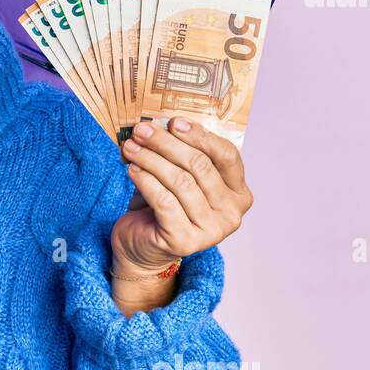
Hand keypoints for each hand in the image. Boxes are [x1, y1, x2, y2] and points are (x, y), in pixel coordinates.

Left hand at [112, 116, 252, 277]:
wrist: (142, 247)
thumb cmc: (163, 207)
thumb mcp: (177, 176)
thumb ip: (179, 155)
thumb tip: (160, 125)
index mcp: (238, 193)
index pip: (227, 156)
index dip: (200, 136)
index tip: (173, 122)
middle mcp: (231, 214)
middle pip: (200, 166)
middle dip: (167, 143)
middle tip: (142, 131)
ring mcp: (211, 231)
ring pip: (181, 181)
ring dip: (151, 159)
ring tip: (131, 148)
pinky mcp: (185, 242)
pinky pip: (164, 201)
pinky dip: (146, 180)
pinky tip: (132, 169)